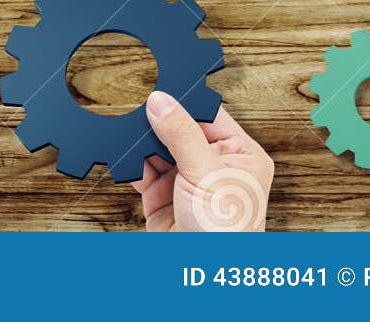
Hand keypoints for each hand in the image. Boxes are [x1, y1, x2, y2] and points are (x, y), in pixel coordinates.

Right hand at [135, 96, 273, 230]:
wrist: (203, 280)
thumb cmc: (227, 238)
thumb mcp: (207, 174)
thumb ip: (181, 133)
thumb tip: (160, 100)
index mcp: (240, 155)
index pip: (207, 114)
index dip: (183, 101)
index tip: (158, 89)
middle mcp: (214, 166)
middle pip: (178, 128)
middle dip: (157, 124)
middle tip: (139, 114)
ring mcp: (187, 181)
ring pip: (157, 147)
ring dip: (142, 144)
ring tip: (133, 141)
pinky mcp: (163, 197)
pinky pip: (143, 170)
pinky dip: (132, 165)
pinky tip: (129, 162)